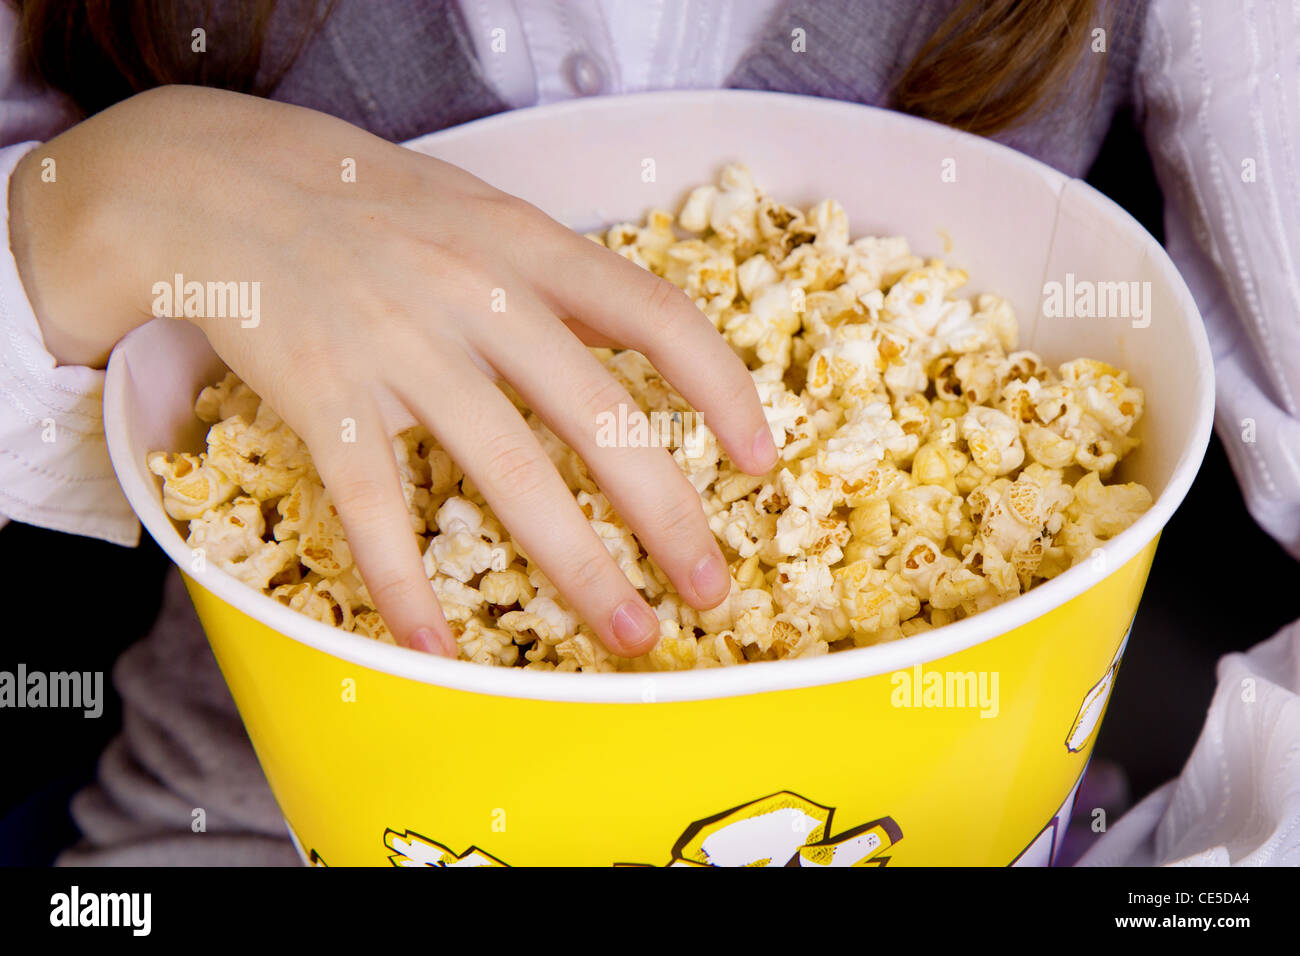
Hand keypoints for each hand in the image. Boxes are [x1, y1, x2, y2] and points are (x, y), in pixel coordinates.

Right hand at [10, 85, 778, 656]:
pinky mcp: (327, 397)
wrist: (217, 187)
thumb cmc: (364, 206)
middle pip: (602, 422)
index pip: (657, 318)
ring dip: (579, 569)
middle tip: (711, 590)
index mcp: (528, 246)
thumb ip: (552, 276)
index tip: (758, 462)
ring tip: (627, 632)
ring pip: (510, 478)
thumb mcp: (477, 212)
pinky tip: (436, 648)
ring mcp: (403, 349)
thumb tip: (637, 345)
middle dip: (669, 517)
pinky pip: (376, 511)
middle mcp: (479, 297)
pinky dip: (407, 588)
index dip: (722, 394)